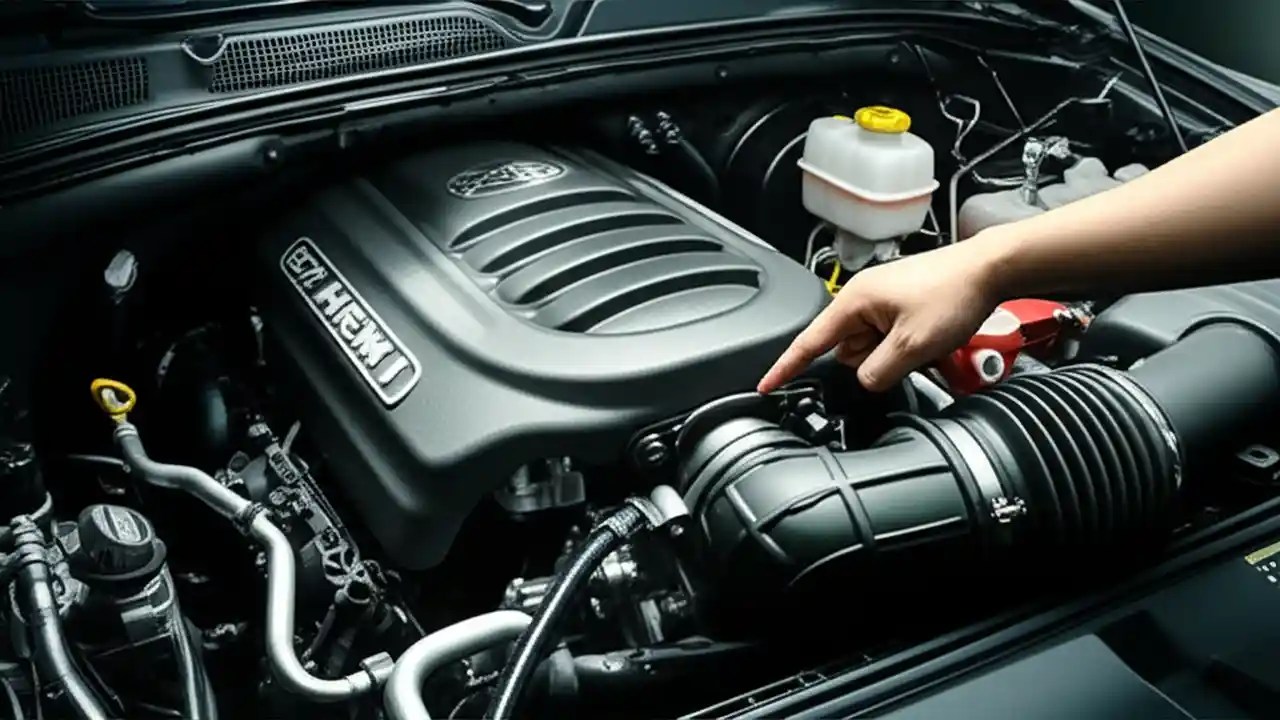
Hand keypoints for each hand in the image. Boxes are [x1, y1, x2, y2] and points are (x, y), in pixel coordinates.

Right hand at [758, 236, 1007, 392]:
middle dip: (872, 360)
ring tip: (924, 338)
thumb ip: (878, 372)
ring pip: (871, 346)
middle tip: (908, 349)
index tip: (766, 384)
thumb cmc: (953, 294)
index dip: (786, 367)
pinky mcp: (899, 304)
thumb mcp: (913, 345)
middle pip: (848, 350)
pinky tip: (929, 335)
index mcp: (854, 301)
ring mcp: (882, 300)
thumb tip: (864, 381)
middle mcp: (862, 297)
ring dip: (893, 353)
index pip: (810, 342)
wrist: (990, 269)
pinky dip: (905, 344)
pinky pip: (890, 337)